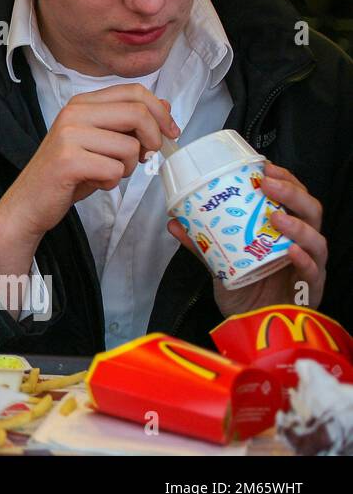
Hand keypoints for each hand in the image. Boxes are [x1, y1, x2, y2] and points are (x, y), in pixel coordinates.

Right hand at [0, 84, 179, 282]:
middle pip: (137, 112)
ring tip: (107, 173)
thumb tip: (165, 106)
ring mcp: (69, 135)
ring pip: (130, 146)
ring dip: (128, 167)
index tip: (169, 133)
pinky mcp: (68, 160)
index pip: (134, 92)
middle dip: (153, 139)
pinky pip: (115, 169)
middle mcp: (74, 112)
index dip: (160, 112)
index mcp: (82, 103)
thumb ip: (128, 123)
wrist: (30, 200)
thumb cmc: (68, 172)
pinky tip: (95, 182)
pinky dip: (111, 182)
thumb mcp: (101, 141)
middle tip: (146, 157)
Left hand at [168, 161, 326, 315]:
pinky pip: (313, 273)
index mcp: (285, 233)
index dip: (285, 180)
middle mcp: (301, 246)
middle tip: (269, 182)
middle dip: (293, 193)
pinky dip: (304, 260)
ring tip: (276, 215)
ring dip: (298, 225)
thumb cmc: (244, 290)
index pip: (294, 199)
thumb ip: (202, 244)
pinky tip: (291, 251)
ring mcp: (308, 268)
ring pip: (318, 240)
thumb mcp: (220, 263)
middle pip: (311, 212)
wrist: (252, 327)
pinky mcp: (309, 292)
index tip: (265, 166)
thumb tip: (175, 222)